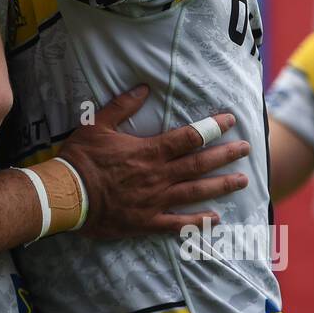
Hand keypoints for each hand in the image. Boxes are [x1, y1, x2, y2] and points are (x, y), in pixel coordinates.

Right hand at [58, 85, 249, 238]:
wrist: (66, 195)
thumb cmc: (80, 159)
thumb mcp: (97, 125)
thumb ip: (122, 106)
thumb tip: (143, 88)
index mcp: (149, 152)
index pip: (189, 136)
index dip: (212, 127)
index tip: (230, 120)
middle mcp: (158, 176)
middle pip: (200, 164)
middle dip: (226, 155)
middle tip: (247, 149)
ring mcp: (155, 201)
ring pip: (196, 192)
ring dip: (221, 186)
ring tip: (242, 181)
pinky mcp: (147, 222)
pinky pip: (178, 224)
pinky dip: (198, 222)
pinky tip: (215, 218)